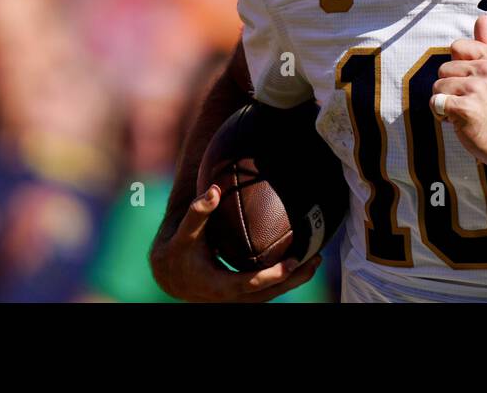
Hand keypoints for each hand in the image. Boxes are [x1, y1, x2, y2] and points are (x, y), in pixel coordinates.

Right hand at [150, 185, 321, 301]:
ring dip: (294, 279)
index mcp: (216, 285)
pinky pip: (268, 290)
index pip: (249, 284)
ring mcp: (238, 298)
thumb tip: (213, 189)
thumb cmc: (179, 249)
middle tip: (314, 260)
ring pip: (271, 294)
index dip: (271, 276)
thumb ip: (198, 211)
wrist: (170, 273)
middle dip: (293, 279)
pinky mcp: (242, 294)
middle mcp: (229, 297)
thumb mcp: (185, 232)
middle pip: (268, 293)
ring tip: (315, 260)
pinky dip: (284, 278)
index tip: (291, 264)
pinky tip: (301, 263)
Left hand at [431, 15, 486, 166]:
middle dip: (450, 87)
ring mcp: (476, 88)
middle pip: (444, 68)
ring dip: (444, 101)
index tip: (468, 81)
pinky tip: (455, 120)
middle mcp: (486, 70)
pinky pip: (436, 102)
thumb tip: (481, 18)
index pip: (457, 46)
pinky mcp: (465, 108)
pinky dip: (441, 113)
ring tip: (461, 111)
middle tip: (467, 100)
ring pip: (438, 86)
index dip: (457, 66)